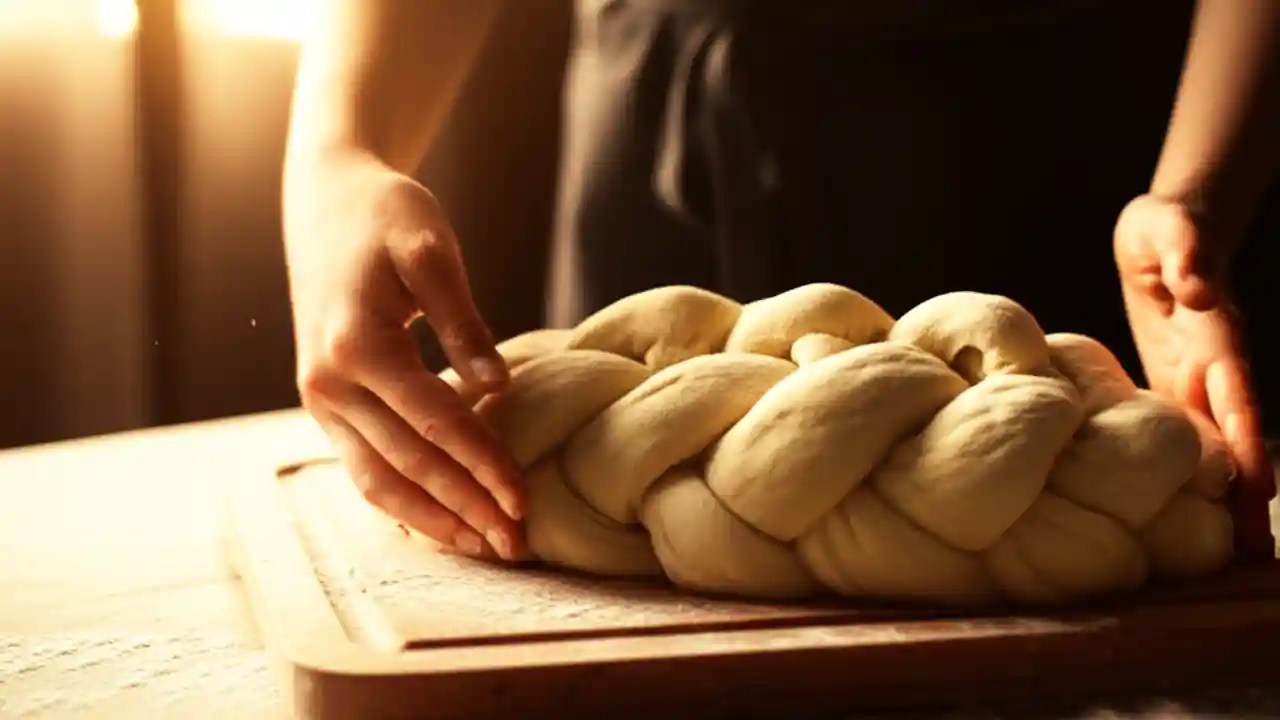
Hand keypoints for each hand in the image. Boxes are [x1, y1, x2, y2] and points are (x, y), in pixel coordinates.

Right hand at [282, 151, 523, 559]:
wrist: (325, 199)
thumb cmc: (385, 214)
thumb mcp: (430, 250)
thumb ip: (462, 321)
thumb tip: (497, 387)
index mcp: (356, 345)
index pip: (435, 422)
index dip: (483, 464)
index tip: (524, 500)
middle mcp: (327, 383)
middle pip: (408, 463)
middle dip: (465, 507)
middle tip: (516, 544)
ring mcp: (320, 398)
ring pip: (377, 479)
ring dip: (431, 518)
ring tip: (482, 547)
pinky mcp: (325, 402)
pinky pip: (363, 464)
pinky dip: (402, 499)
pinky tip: (440, 519)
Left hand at [1114, 193, 1273, 559]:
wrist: (1163, 229)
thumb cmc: (1168, 227)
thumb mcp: (1171, 230)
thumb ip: (1186, 252)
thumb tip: (1198, 284)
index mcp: (1217, 342)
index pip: (1238, 401)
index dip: (1247, 447)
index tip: (1257, 493)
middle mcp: (1213, 369)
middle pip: (1234, 441)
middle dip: (1246, 496)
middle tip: (1253, 558)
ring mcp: (1194, 381)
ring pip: (1212, 448)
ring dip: (1221, 499)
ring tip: (1225, 558)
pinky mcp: (1168, 384)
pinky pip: (1178, 436)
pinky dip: (1185, 475)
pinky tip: (1179, 517)